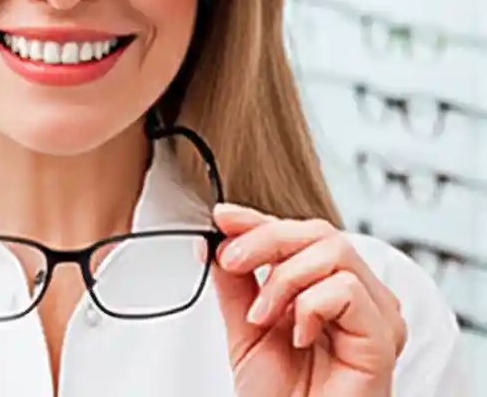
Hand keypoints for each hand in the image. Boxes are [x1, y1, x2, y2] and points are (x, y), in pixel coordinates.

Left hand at [212, 203, 406, 396]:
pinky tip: (298, 336)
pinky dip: (310, 305)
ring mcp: (376, 314)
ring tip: (263, 316)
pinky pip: (347, 290)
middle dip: (266, 239)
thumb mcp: (246, 328)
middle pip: (320, 232)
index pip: (301, 234)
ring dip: (284, 278)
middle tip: (232, 262)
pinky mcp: (383, 336)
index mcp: (329, 288)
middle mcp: (358, 296)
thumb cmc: (280, 395)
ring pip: (334, 252)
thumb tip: (215, 240)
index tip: (223, 218)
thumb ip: (235, 283)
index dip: (260, 220)